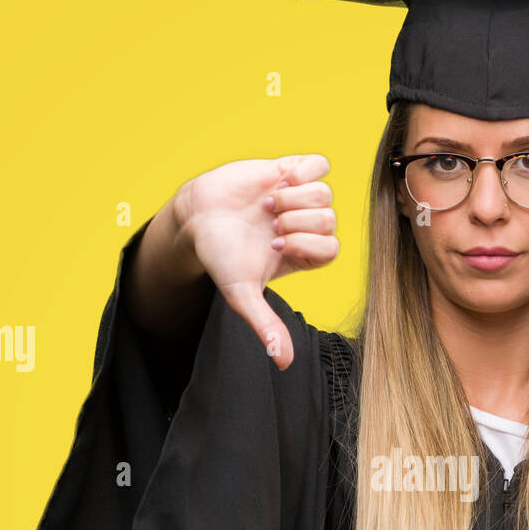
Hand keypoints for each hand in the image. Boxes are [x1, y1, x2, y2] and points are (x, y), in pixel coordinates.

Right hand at [172, 154, 337, 369]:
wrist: (197, 218)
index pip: (332, 247)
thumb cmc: (221, 257)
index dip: (306, 244)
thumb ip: (266, 326)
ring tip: (267, 204)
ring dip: (294, 198)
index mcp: (304, 254)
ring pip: (325, 193)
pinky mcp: (290, 170)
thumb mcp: (243, 294)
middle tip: (269, 224)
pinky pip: (318, 164)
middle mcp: (307, 227)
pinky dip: (301, 171)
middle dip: (297, 222)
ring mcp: (300, 198)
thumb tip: (284, 364)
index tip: (274, 245)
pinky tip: (277, 179)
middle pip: (330, 219)